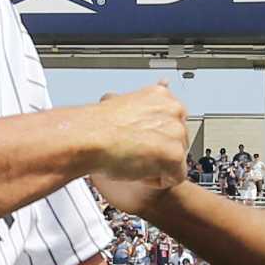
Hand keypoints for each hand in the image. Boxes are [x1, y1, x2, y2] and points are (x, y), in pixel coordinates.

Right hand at [88, 84, 188, 204]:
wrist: (86, 139)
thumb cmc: (97, 126)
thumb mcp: (122, 102)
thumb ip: (144, 101)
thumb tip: (162, 84)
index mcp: (161, 96)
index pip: (172, 124)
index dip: (153, 138)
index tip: (139, 140)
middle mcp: (174, 110)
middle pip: (178, 143)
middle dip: (158, 152)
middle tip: (133, 151)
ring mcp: (176, 132)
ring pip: (176, 161)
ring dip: (156, 166)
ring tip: (132, 159)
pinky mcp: (174, 155)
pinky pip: (174, 177)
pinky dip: (156, 180)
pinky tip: (137, 170)